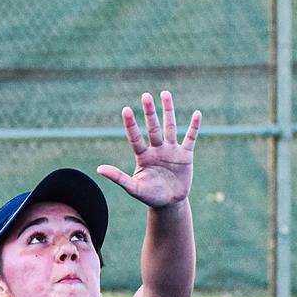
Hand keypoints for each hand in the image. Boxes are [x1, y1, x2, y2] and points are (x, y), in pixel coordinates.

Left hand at [98, 90, 198, 209]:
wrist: (170, 203)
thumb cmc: (150, 196)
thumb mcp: (134, 188)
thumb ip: (118, 178)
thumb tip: (98, 169)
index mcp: (143, 156)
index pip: (135, 137)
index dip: (131, 124)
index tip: (126, 109)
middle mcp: (156, 149)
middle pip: (153, 127)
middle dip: (149, 112)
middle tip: (145, 95)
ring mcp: (171, 150)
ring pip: (170, 127)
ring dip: (168, 110)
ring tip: (165, 93)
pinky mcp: (185, 155)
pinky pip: (191, 138)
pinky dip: (194, 127)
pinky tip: (197, 114)